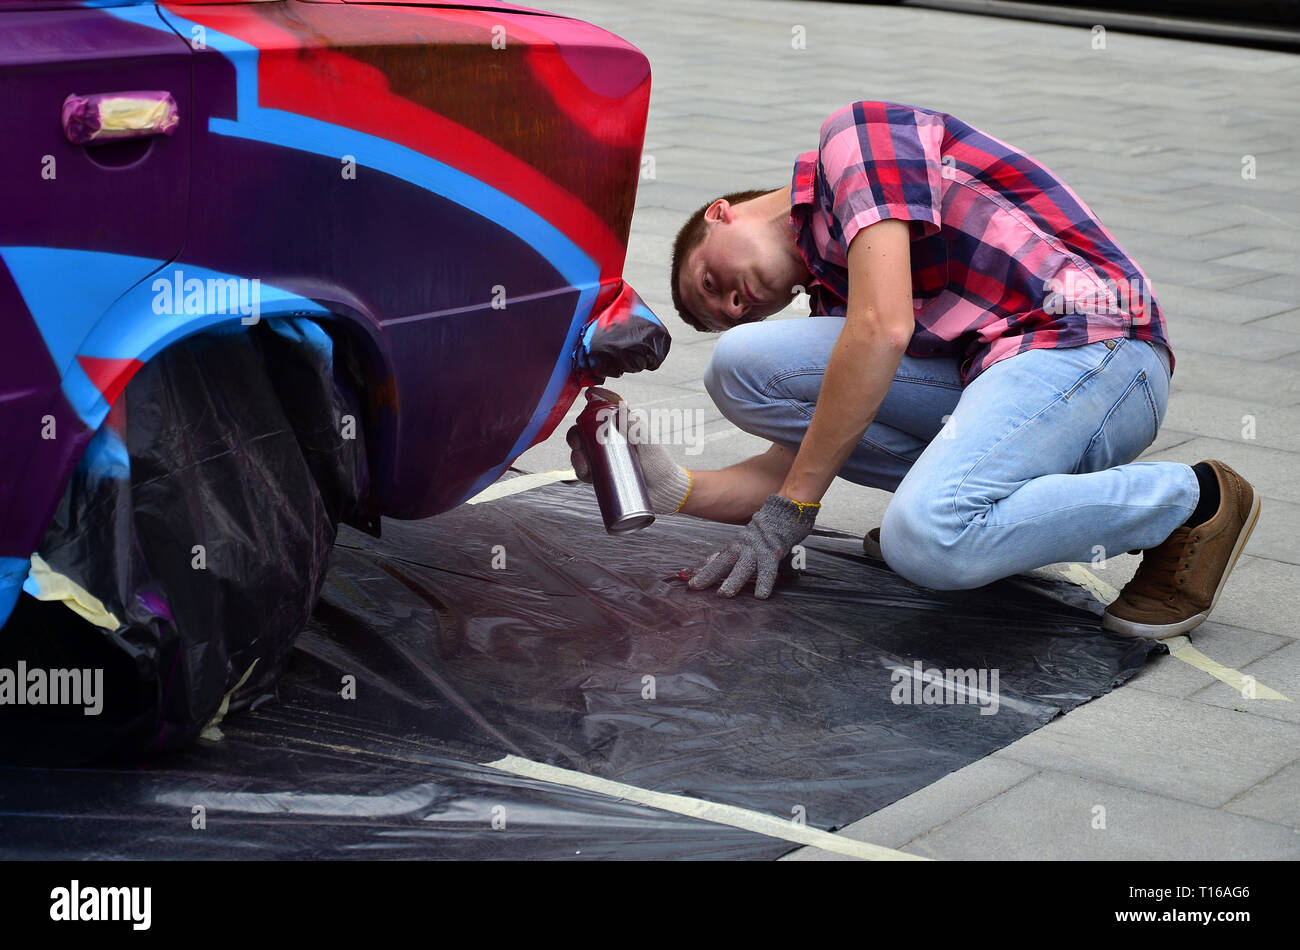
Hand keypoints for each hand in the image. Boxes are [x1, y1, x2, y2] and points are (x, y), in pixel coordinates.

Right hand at [565, 408, 691, 514]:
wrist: (663, 489)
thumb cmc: (658, 462)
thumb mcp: (647, 440)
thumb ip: (634, 424)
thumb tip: (621, 405)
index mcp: (619, 428)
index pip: (600, 413)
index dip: (590, 405)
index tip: (586, 398)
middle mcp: (609, 441)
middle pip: (584, 433)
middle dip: (575, 434)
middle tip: (576, 441)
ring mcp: (604, 458)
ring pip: (581, 452)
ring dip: (576, 454)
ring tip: (582, 460)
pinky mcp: (602, 475)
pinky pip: (585, 472)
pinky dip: (580, 470)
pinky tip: (584, 471)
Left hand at [684, 494, 817, 598]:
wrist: (787, 510)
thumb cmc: (769, 528)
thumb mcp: (748, 539)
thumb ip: (735, 552)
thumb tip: (714, 562)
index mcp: (738, 544)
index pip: (717, 558)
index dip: (702, 568)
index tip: (685, 577)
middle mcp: (744, 546)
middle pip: (723, 561)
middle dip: (708, 574)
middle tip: (694, 586)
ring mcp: (757, 548)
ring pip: (743, 566)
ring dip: (733, 580)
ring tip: (724, 594)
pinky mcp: (773, 551)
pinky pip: (768, 569)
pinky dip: (764, 582)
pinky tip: (761, 595)